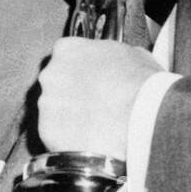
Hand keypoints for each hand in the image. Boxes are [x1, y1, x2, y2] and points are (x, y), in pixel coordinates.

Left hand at [37, 38, 161, 156]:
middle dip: (71, 94)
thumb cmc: (141, 84)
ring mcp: (47, 104)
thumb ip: (113, 56)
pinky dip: (69, 140)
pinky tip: (90, 142)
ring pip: (54, 112)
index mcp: (67, 49)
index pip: (65, 56)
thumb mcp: (134, 55)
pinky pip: (56, 136)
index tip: (91, 81)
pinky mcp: (48, 132)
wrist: (143, 118)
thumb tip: (118, 64)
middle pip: (56, 84)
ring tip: (95, 127)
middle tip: (94, 106)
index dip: (80, 70)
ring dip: (70, 118)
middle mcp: (51, 74)